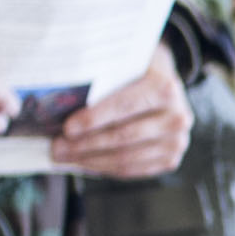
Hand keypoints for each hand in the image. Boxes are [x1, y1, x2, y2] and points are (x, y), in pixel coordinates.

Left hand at [50, 47, 191, 180]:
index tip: (68, 128)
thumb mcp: (124, 64)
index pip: (124, 106)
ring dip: (90, 161)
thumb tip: (62, 102)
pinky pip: (132, 170)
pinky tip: (84, 163)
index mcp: (165, 88)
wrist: (166, 87)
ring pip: (125, 158)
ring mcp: (176, 142)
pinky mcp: (170, 159)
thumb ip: (102, 79)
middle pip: (123, 137)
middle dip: (85, 145)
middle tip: (57, 148)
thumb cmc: (137, 74)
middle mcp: (177, 117)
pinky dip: (104, 168)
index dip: (94, 119)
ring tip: (64, 157)